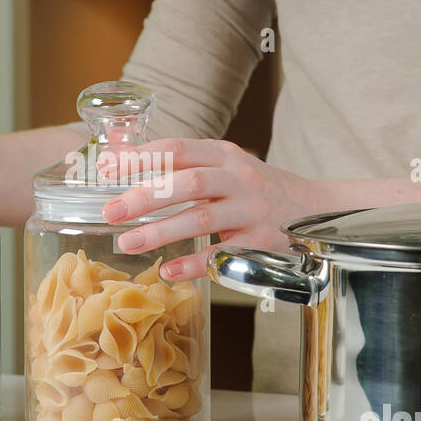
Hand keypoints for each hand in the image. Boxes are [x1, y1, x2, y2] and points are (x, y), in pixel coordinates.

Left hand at [97, 138, 329, 281]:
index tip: (105, 168)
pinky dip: (195, 264)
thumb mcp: (226, 168)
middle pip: (187, 182)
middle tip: (110, 212)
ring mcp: (252, 209)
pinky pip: (224, 253)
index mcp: (224, 155)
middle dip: (144, 197)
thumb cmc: (257, 190)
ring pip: (202, 217)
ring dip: (161, 232)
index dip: (139, 157)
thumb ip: (184, 168)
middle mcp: (239, 177)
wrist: (316, 208)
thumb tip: (124, 166)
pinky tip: (169, 271)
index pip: (177, 149)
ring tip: (128, 242)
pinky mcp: (263, 241)